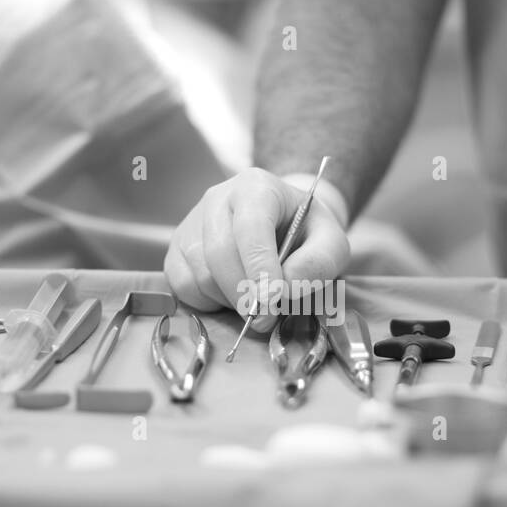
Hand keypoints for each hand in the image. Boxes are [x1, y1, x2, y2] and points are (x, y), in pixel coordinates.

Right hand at [164, 168, 349, 331]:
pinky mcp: (176, 250)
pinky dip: (209, 302)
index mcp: (256, 187)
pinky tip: (231, 295)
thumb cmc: (306, 234)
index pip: (251, 226)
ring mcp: (191, 224)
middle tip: (267, 319)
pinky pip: (183, 286)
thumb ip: (319, 263)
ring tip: (255, 300)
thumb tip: (287, 288)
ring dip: (230, 300)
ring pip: (201, 274)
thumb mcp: (331, 243)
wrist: (283, 226)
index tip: (272, 300)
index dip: (259, 267)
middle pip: (219, 253)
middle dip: (245, 294)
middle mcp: (217, 199)